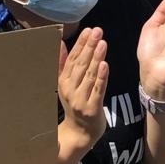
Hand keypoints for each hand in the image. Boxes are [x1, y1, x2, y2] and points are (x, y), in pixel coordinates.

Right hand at [58, 28, 108, 148]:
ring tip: (102, 43)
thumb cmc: (75, 103)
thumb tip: (59, 42)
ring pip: (89, 75)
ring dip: (96, 58)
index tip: (88, 30)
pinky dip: (101, 77)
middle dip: (89, 46)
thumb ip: (63, 62)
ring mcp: (80, 99)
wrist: (80, 132)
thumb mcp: (65, 83)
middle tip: (97, 31)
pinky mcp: (92, 108)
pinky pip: (97, 90)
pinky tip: (105, 64)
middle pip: (80, 65)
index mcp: (63, 81)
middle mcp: (70, 89)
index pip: (72, 59)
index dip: (80, 44)